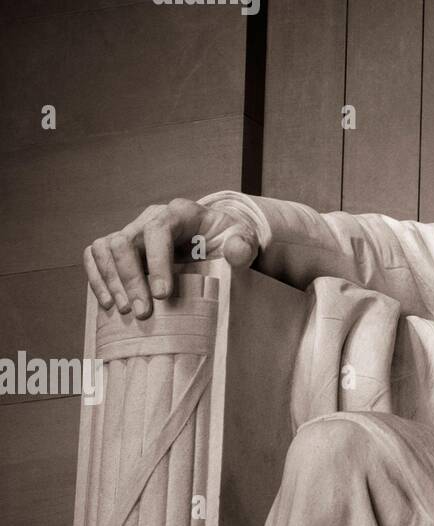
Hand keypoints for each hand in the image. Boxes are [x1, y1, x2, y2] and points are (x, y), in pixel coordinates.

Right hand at [83, 198, 257, 318]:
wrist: (218, 242)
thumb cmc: (229, 240)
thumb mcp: (244, 241)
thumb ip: (243, 246)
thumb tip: (235, 251)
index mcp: (181, 213)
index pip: (158, 230)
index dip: (156, 261)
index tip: (163, 294)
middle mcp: (151, 218)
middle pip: (126, 241)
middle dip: (131, 279)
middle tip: (142, 312)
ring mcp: (133, 231)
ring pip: (107, 248)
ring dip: (111, 281)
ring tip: (124, 310)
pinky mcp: (121, 246)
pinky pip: (96, 255)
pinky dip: (97, 278)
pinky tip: (108, 303)